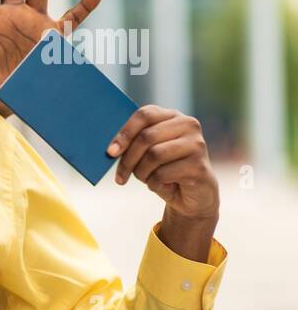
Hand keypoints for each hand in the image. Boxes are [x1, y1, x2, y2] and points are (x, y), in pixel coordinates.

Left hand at [107, 105, 219, 260]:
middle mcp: (188, 125)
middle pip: (146, 137)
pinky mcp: (199, 166)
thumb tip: (110, 148)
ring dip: (141, 173)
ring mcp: (197, 144)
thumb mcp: (147, 153)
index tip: (110, 152)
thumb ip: (133, 144)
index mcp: (172, 116)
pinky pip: (163, 174)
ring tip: (145, 179)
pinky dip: (154, 184)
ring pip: (154, 155)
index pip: (144, 115)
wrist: (192, 195)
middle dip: (128, 160)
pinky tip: (160, 186)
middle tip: (120, 177)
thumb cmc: (164, 169)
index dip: (124, 133)